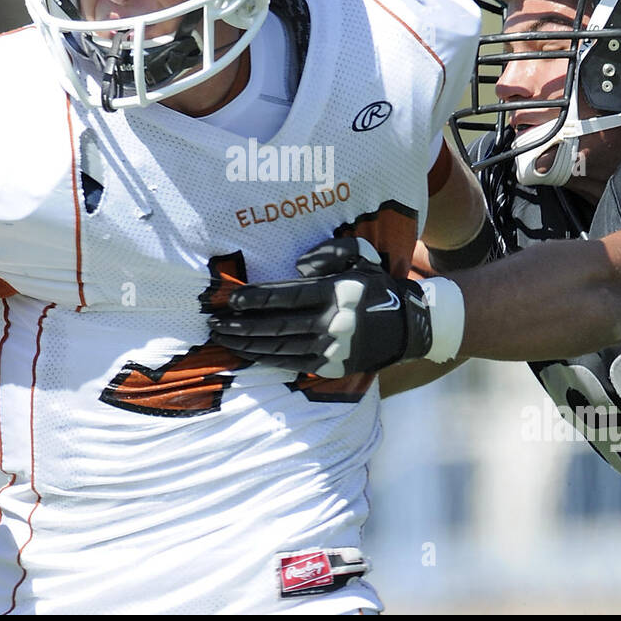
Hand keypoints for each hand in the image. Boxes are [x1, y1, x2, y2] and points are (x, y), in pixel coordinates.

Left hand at [206, 237, 436, 377]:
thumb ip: (330, 253)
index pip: (288, 297)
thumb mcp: (361, 257)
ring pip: (279, 347)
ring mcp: (330, 348)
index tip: (232, 299)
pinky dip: (265, 359)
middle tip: (214, 322)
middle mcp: (331, 323)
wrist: (407, 328)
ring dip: (247, 343)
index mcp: (336, 293)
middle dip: (242, 324)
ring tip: (222, 337)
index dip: (257, 298)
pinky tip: (245, 353)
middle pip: (276, 326)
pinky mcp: (330, 366)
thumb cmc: (376, 287)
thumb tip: (298, 265)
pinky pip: (290, 364)